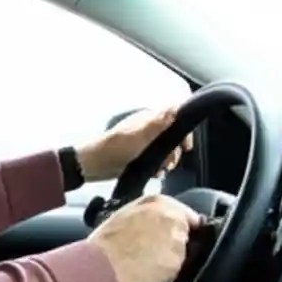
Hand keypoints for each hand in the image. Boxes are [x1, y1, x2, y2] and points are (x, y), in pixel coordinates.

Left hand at [76, 106, 193, 181]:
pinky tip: (155, 174)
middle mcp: (148, 128)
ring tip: (161, 170)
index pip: (174, 117)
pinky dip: (158, 167)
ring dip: (167, 161)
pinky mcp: (139, 155)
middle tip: (170, 163)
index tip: (186, 147)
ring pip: (165, 149)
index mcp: (148, 119)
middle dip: (175, 150)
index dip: (184, 130)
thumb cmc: (117, 147)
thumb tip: (176, 107)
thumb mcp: (140, 135)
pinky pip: (156, 160)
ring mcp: (143, 142)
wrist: (95, 164)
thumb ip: (158, 123)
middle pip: (172, 135)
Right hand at [87, 195, 204, 281]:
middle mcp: (172, 218)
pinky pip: (176, 267)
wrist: (102, 264)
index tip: (172, 233)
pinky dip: (166, 270)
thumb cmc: (107, 240)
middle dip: (173, 239)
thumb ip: (148, 211)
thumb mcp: (126, 213)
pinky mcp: (176, 262)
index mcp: (159, 203)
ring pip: (181, 250)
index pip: (184, 212)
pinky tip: (149, 270)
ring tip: (148, 260)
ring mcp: (177, 240)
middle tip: (153, 248)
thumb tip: (159, 217)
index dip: (179, 224)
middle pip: (185, 231)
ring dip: (170, 255)